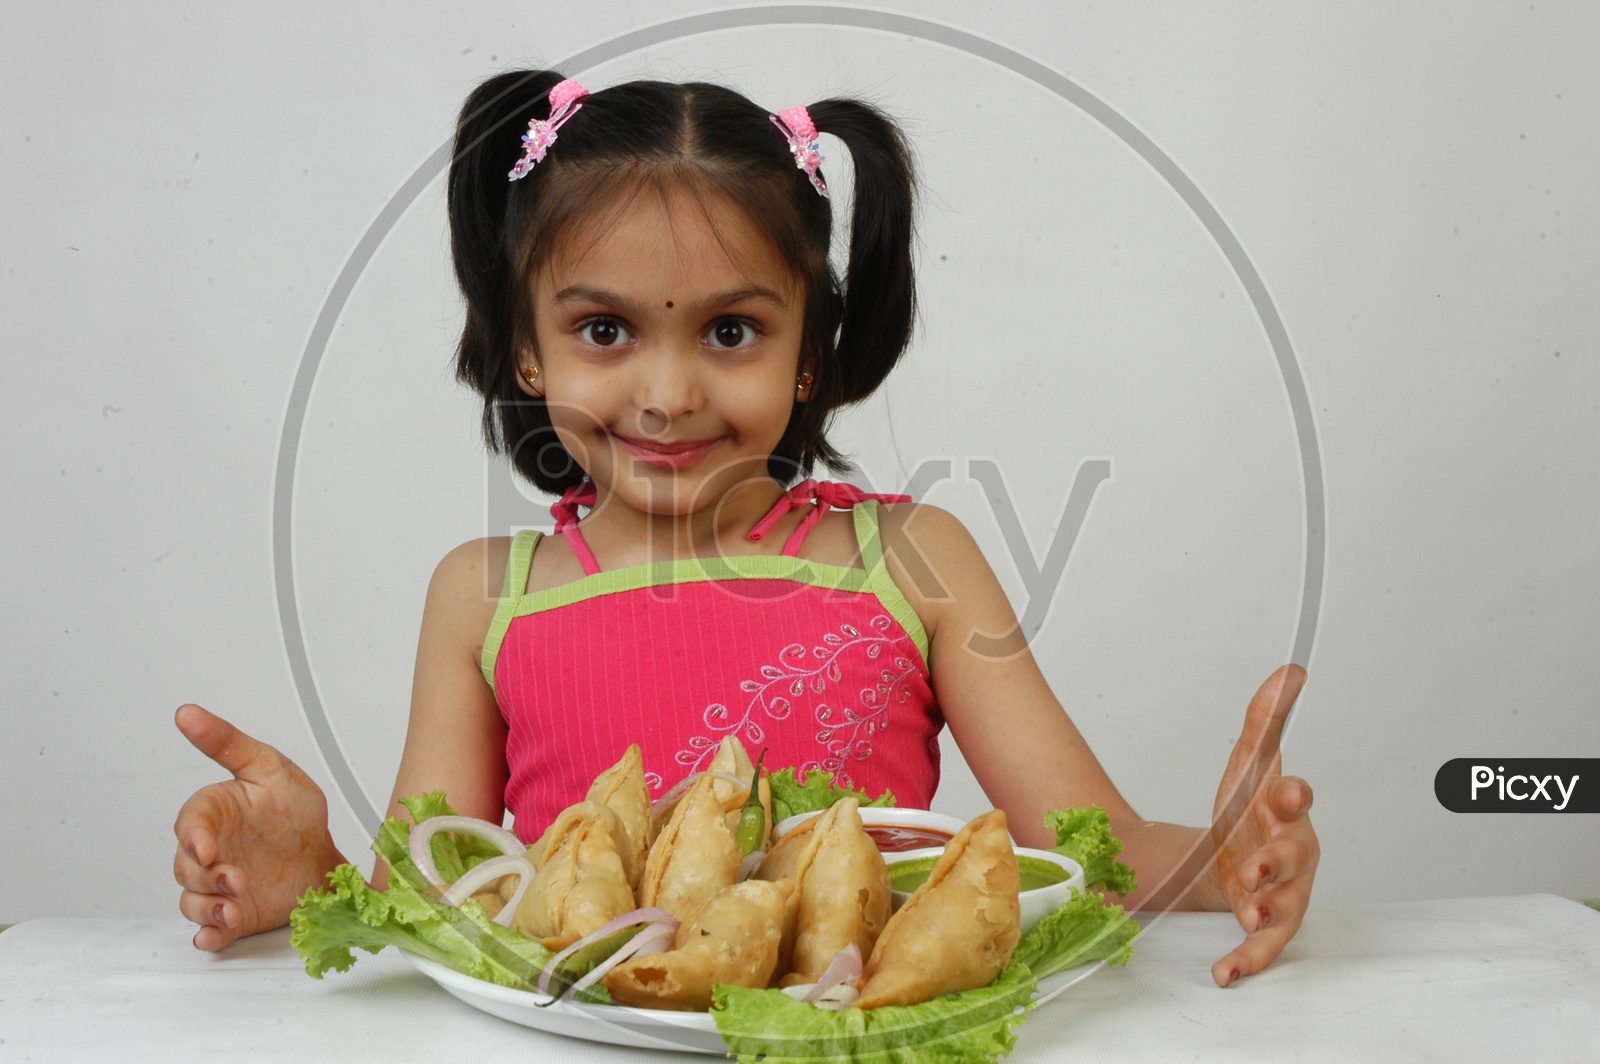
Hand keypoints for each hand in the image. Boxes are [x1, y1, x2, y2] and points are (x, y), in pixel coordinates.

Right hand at [172, 704, 343, 950]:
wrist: (326, 854)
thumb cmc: (294, 810)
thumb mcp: (267, 766)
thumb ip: (227, 742)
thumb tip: (187, 714)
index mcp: (214, 815)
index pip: (188, 824)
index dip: (192, 837)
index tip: (207, 847)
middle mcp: (211, 852)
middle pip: (186, 867)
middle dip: (205, 876)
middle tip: (234, 878)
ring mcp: (219, 886)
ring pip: (193, 900)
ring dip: (207, 907)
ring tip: (233, 907)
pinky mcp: (233, 914)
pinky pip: (210, 930)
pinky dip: (209, 934)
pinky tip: (216, 934)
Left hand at [1206, 665, 1318, 986]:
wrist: (1226, 856)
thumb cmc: (1247, 811)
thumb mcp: (1247, 765)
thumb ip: (1264, 722)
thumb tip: (1288, 672)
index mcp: (1286, 812)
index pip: (1295, 800)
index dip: (1292, 797)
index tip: (1285, 793)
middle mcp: (1292, 854)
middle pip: (1296, 856)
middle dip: (1279, 860)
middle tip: (1255, 865)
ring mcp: (1281, 892)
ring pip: (1286, 905)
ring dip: (1269, 911)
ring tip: (1248, 913)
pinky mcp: (1263, 922)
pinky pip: (1263, 946)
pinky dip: (1247, 960)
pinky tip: (1225, 971)